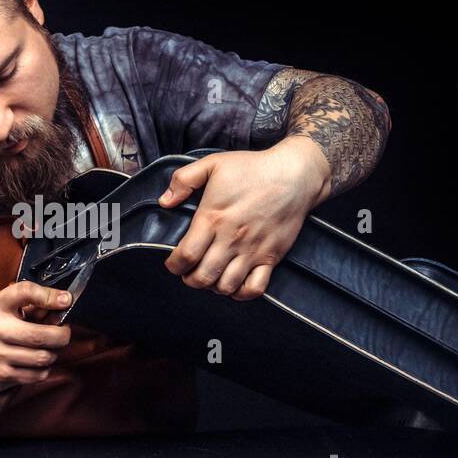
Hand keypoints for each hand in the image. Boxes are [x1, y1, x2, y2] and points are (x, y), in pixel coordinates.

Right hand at [0, 281, 72, 390]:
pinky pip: (37, 375)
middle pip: (43, 335)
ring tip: (45, 347)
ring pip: (44, 357)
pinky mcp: (1, 376)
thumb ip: (30, 301)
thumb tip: (63, 302)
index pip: (26, 292)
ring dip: (52, 352)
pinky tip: (34, 360)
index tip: (66, 300)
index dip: (50, 296)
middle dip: (62, 334)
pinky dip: (43, 368)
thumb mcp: (0, 304)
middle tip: (62, 332)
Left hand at [159, 138, 327, 299]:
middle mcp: (231, 239)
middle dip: (190, 279)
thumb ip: (183, 180)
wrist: (294, 175)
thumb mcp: (212, 164)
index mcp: (213, 218)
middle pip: (203, 277)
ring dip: (213, 287)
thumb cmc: (252, 168)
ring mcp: (252, 251)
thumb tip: (164, 201)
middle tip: (189, 272)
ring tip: (211, 276)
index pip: (186, 256)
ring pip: (226, 286)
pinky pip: (255, 288)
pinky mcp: (271, 257)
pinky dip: (241, 293)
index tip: (173, 263)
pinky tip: (234, 284)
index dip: (174, 265)